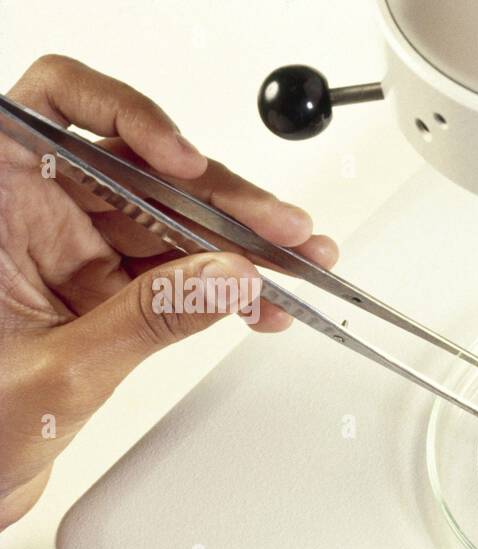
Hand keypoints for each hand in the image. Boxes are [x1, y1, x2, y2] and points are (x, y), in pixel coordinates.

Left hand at [0, 56, 337, 528]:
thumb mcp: (62, 371)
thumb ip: (148, 321)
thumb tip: (225, 280)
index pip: (54, 105)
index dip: (127, 116)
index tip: (182, 160)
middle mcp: (36, 212)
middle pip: (141, 169)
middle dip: (222, 197)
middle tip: (281, 229)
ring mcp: (76, 250)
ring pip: (175, 218)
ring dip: (244, 241)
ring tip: (298, 262)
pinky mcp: (111, 288)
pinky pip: (183, 271)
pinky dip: (228, 285)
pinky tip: (264, 301)